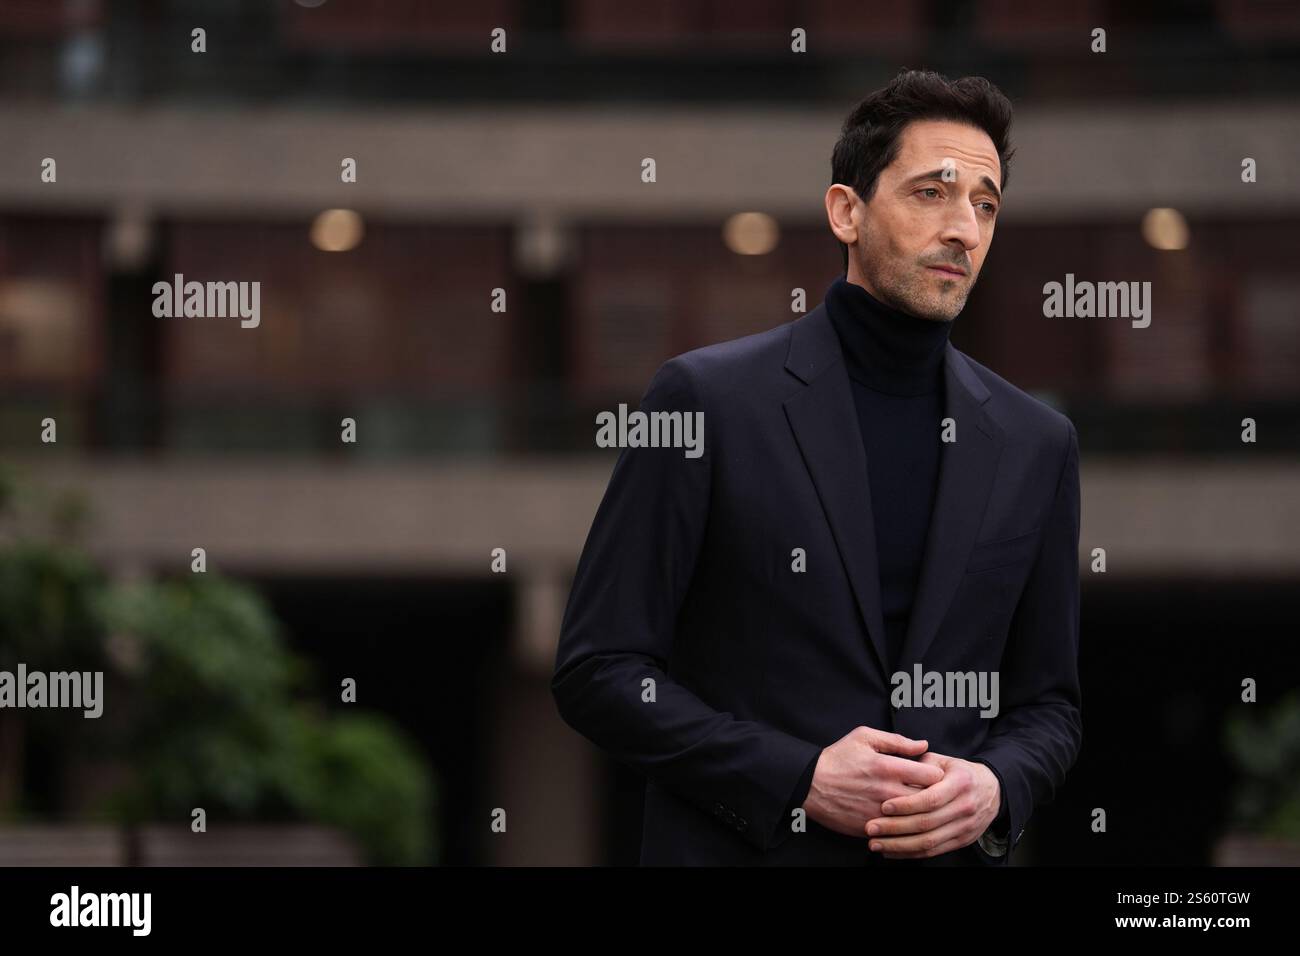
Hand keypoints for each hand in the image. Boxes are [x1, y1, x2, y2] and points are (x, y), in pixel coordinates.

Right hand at [802, 726, 943, 838]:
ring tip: (916, 806)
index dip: (936, 774)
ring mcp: (881, 813)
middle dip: (933, 795)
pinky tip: (899, 818)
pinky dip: (902, 827)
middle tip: (927, 791)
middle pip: (931, 800)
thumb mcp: (864, 737)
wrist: (810, 784)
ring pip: (916, 819)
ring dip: (919, 813)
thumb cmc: (838, 758)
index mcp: (889, 767)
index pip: (934, 775)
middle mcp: (888, 792)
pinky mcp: (872, 829)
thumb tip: (923, 745)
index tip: (930, 773)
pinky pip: (898, 833)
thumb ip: (897, 741)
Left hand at [864, 751, 1000, 858]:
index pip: (930, 798)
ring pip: (929, 842)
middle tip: (871, 827)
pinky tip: (891, 850)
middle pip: (927, 823)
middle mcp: (964, 807)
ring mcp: (965, 827)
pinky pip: (934, 851)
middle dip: (895, 827)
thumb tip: (895, 768)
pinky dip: (910, 853)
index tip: (883, 806)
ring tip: (876, 843)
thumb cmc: (960, 772)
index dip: (905, 804)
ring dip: (899, 845)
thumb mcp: (944, 761)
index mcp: (960, 783)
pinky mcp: (962, 841)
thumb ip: (920, 764)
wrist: (992, 790)